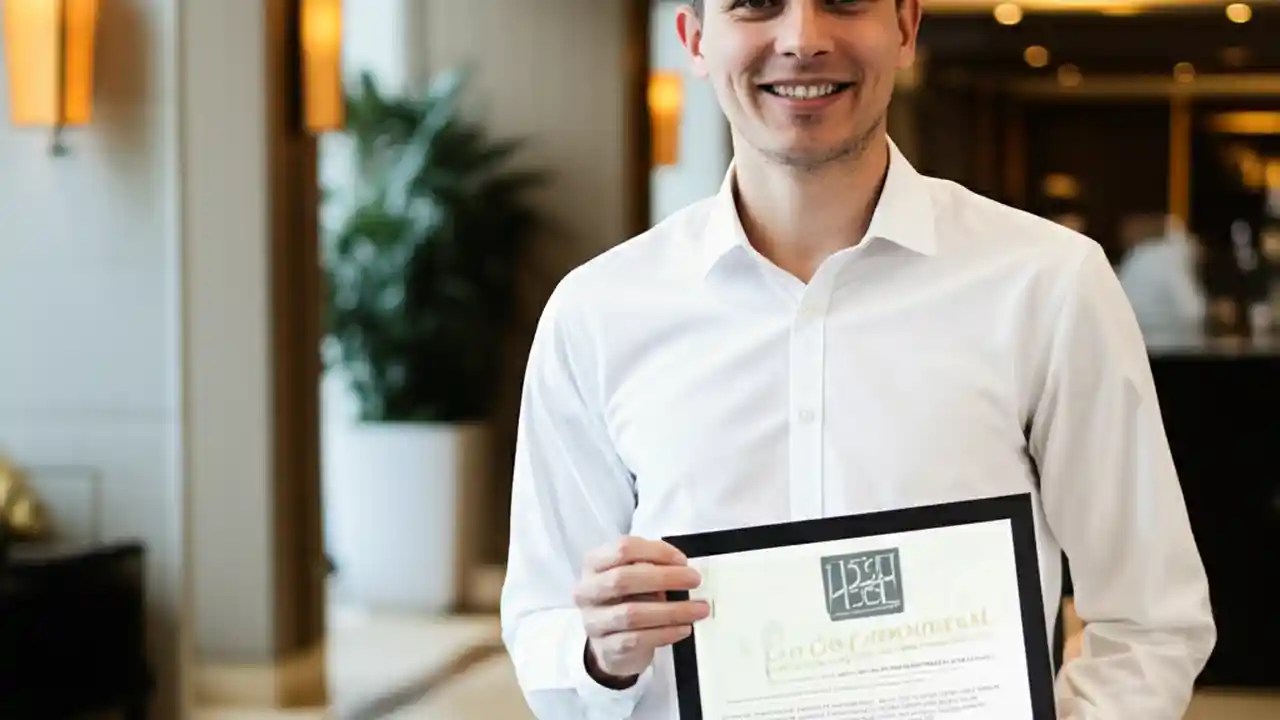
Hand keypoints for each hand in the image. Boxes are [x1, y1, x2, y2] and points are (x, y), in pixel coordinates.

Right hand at [575, 536, 710, 686]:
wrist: (609, 643)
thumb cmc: (626, 600)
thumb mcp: (633, 575)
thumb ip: (651, 567)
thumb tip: (682, 570)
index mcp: (594, 564)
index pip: (623, 549)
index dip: (656, 552)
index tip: (682, 560)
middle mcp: (588, 591)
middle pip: (623, 579)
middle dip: (665, 578)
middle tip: (694, 580)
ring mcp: (595, 621)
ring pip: (632, 614)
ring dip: (672, 610)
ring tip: (698, 609)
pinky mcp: (607, 648)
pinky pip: (638, 639)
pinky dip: (665, 633)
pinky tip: (683, 628)